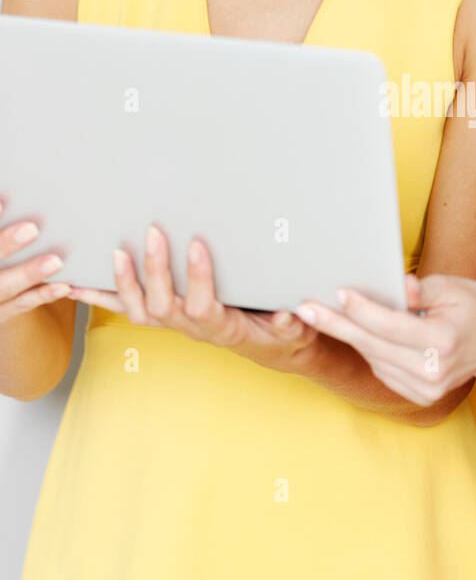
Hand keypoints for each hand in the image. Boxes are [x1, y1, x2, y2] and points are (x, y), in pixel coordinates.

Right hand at [0, 200, 71, 321]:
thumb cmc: (6, 256)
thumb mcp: (4, 242)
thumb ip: (5, 225)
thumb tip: (11, 196)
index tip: (2, 202)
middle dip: (5, 245)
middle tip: (31, 229)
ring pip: (4, 287)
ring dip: (29, 273)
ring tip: (56, 261)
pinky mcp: (1, 312)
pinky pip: (21, 304)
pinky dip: (42, 295)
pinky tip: (63, 286)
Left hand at [66, 224, 318, 365]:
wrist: (270, 348)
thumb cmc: (280, 334)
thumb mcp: (294, 330)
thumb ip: (290, 324)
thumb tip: (287, 313)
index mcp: (222, 328)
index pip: (202, 305)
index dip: (197, 277)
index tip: (196, 243)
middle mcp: (192, 328)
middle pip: (162, 306)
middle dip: (155, 269)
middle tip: (154, 231)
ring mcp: (175, 324)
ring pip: (139, 310)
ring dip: (124, 283)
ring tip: (116, 252)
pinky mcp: (166, 317)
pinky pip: (128, 310)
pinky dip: (101, 298)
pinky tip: (76, 285)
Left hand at [294, 272, 475, 405]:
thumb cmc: (475, 309)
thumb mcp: (454, 288)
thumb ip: (420, 290)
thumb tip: (396, 287)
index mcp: (443, 342)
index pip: (392, 325)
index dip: (363, 309)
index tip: (339, 293)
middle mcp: (433, 371)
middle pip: (373, 344)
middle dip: (337, 324)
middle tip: (305, 308)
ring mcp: (425, 389)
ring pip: (373, 358)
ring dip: (348, 335)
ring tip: (321, 313)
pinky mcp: (418, 396)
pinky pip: (381, 369)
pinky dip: (368, 348)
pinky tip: (356, 331)